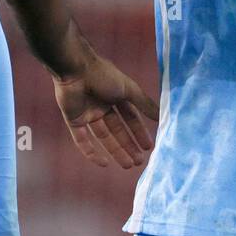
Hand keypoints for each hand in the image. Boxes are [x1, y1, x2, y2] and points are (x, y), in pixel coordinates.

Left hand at [54, 53, 159, 168]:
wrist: (75, 70)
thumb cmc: (104, 76)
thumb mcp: (130, 90)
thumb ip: (145, 104)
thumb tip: (162, 116)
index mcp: (117, 97)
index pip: (131, 118)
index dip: (140, 133)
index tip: (149, 147)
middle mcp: (103, 106)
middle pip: (118, 130)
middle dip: (129, 146)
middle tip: (139, 162)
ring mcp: (88, 114)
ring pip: (104, 137)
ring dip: (115, 151)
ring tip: (128, 165)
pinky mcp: (73, 120)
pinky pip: (82, 139)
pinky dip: (91, 152)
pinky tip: (103, 163)